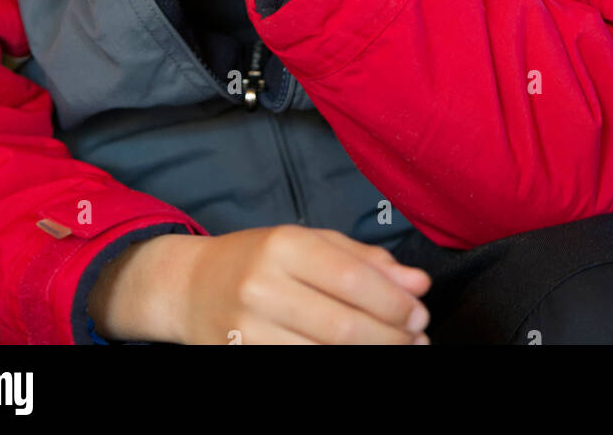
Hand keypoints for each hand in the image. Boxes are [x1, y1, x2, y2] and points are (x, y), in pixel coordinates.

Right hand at [179, 225, 431, 344]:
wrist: (191, 287)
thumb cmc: (260, 259)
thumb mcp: (309, 242)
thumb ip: (365, 259)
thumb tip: (418, 284)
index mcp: (283, 245)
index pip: (350, 278)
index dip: (393, 301)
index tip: (420, 312)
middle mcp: (263, 287)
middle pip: (342, 326)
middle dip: (390, 338)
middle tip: (417, 340)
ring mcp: (248, 331)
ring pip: (324, 357)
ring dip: (371, 358)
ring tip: (399, 352)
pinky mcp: (241, 360)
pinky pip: (299, 370)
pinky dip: (336, 369)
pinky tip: (360, 361)